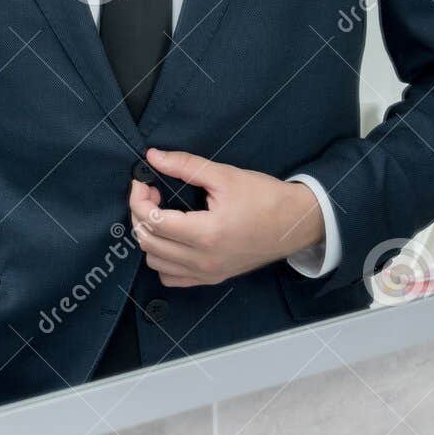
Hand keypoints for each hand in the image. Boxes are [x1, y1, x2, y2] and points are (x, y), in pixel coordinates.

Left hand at [128, 148, 324, 286]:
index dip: (138, 198)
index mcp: (206, 233)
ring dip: (150, 236)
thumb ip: (185, 165)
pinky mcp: (212, 279)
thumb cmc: (264, 197)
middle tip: (152, 192)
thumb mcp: (225, 175)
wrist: (295, 223)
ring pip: (155, 262)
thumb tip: (153, 156)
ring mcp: (207, 274)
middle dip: (140, 214)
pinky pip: (171, 278)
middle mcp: (203, 260)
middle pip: (148, 243)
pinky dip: (163, 259)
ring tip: (162, 214)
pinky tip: (172, 238)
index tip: (143, 181)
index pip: (153, 221)